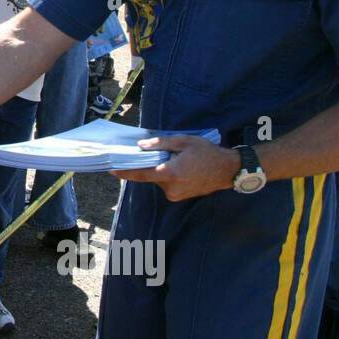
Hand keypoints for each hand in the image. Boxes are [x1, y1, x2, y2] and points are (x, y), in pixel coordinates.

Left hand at [110, 135, 241, 201]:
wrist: (227, 170)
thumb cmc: (207, 153)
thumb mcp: (184, 142)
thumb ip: (161, 144)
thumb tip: (141, 146)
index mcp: (170, 174)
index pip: (141, 175)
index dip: (125, 172)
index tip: (110, 169)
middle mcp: (171, 188)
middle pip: (150, 176)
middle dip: (148, 165)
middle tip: (150, 152)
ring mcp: (175, 195)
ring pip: (158, 180)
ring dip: (160, 170)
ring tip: (174, 159)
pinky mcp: (179, 197)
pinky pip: (166, 185)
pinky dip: (166, 176)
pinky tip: (178, 167)